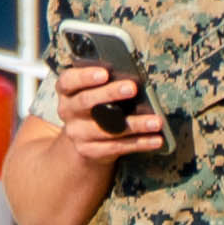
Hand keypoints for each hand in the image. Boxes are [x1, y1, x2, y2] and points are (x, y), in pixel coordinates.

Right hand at [43, 63, 165, 164]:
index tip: (105, 72)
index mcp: (67, 92)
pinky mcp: (90, 151)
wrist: (85, 140)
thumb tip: (134, 79)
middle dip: (110, 93)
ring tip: (157, 121)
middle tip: (132, 88)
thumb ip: (106, 83)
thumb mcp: (94, 92)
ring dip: (135, 124)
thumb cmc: (97, 105)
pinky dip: (140, 143)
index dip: (85, 76)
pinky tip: (156, 139)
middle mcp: (68, 112)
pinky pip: (118, 147)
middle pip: (87, 101)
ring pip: (107, 128)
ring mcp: (78, 134)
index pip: (68, 81)